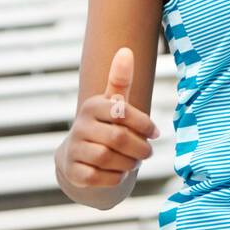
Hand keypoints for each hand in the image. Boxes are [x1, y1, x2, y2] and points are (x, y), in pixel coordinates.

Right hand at [57, 46, 161, 188]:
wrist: (78, 154)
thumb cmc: (105, 125)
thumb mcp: (114, 104)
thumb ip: (121, 80)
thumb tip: (126, 50)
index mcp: (93, 106)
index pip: (123, 113)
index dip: (144, 125)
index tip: (155, 133)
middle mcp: (80, 126)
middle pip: (118, 138)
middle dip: (139, 148)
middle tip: (147, 153)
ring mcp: (74, 149)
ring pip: (108, 158)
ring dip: (128, 163)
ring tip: (134, 162)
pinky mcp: (73, 171)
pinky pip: (99, 177)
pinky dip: (115, 178)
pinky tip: (118, 173)